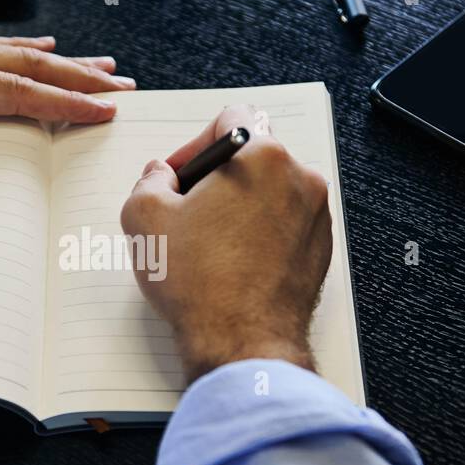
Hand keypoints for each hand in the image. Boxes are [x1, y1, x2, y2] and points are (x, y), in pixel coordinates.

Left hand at [0, 21, 133, 227]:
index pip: (13, 90)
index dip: (61, 103)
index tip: (102, 110)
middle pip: (26, 65)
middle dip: (78, 78)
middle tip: (122, 86)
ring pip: (13, 52)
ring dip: (59, 61)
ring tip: (100, 64)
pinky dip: (21, 48)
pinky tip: (39, 45)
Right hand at [119, 104, 331, 381]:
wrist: (242, 343)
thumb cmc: (200, 284)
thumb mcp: (144, 218)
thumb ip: (148, 179)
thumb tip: (160, 175)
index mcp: (262, 156)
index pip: (229, 121)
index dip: (194, 146)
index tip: (179, 176)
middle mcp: (299, 178)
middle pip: (252, 157)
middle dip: (217, 179)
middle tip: (188, 211)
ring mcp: (315, 216)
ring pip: (269, 192)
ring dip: (239, 207)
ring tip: (209, 243)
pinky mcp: (320, 250)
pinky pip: (286, 224)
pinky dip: (261, 234)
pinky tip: (233, 264)